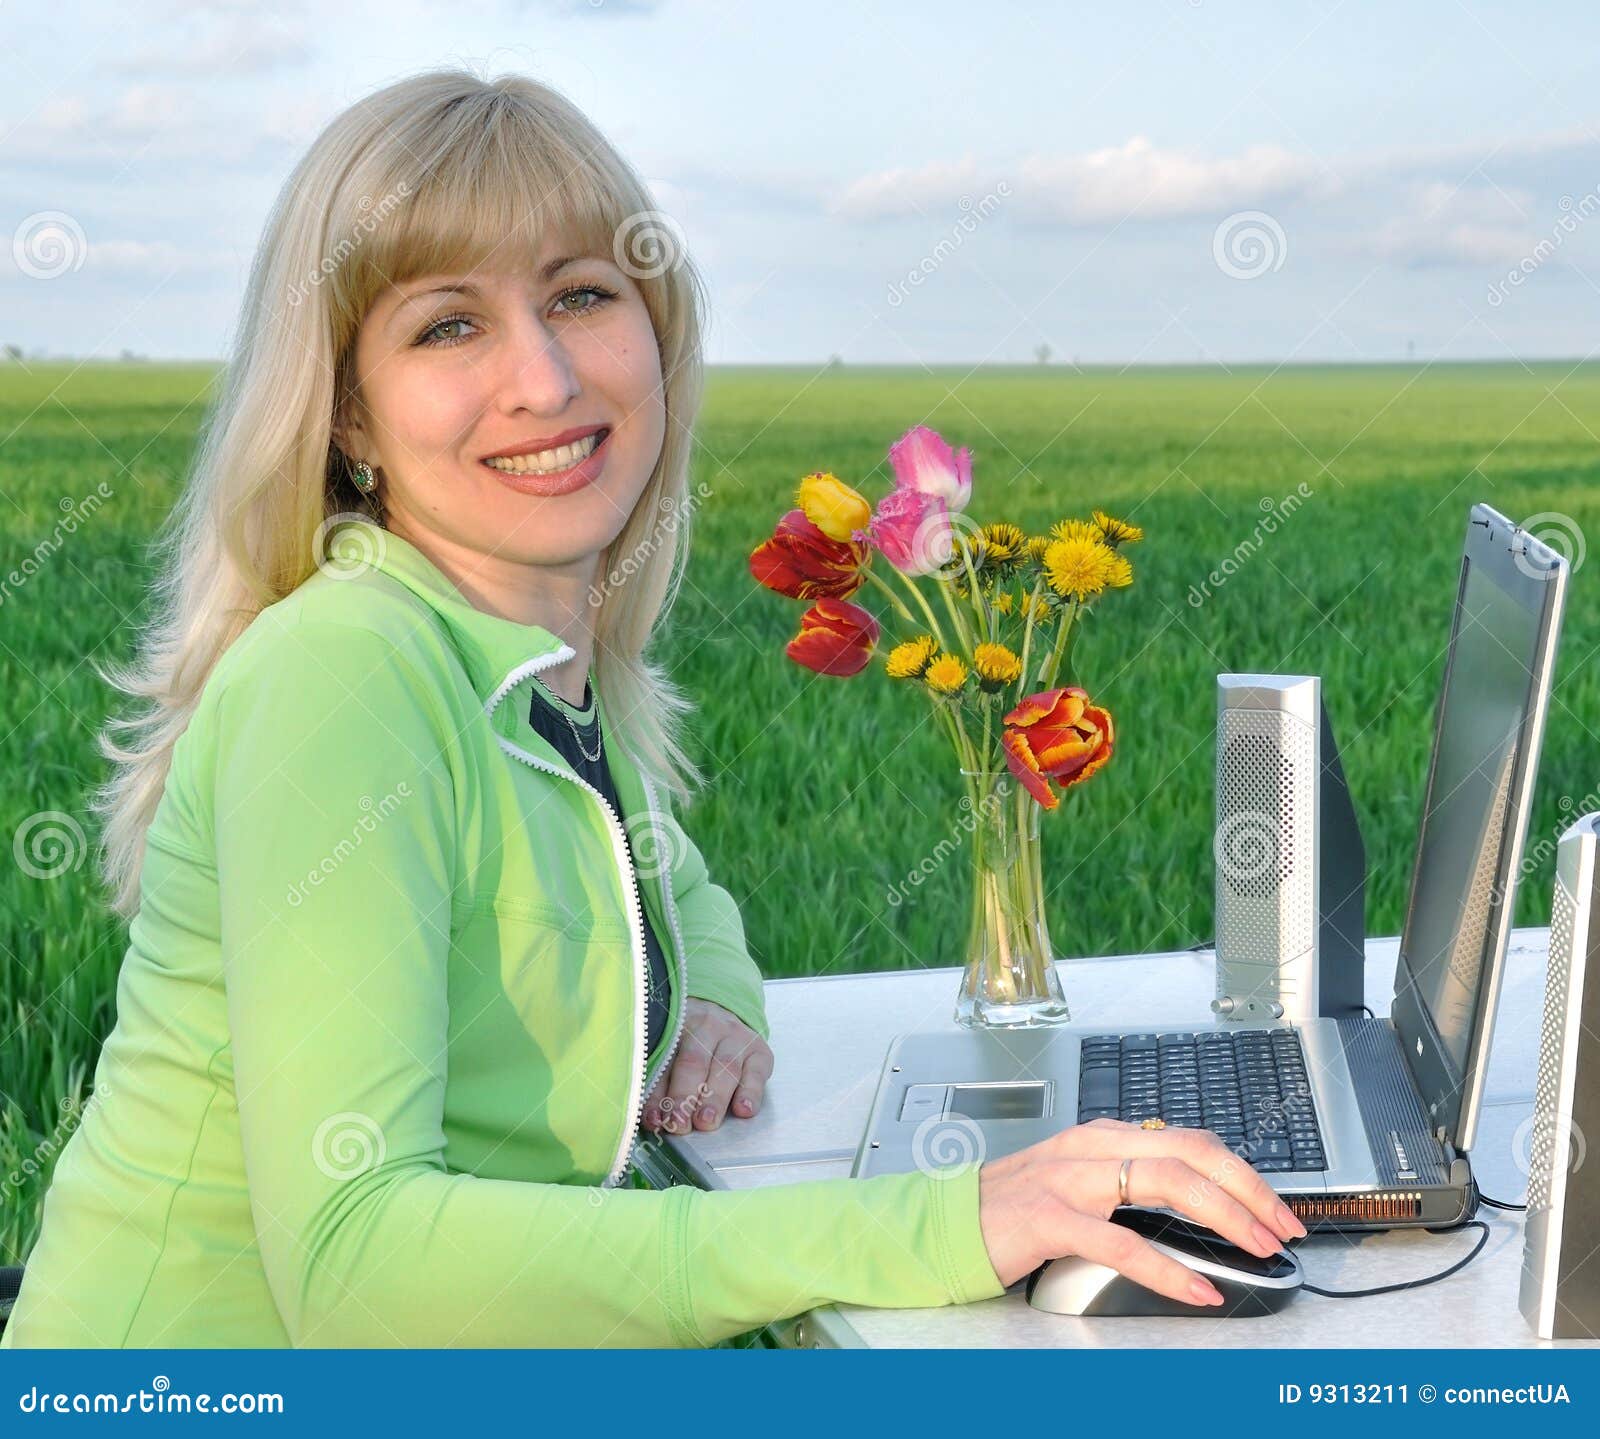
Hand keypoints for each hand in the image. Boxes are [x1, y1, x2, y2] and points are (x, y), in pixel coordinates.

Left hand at [640, 998, 773, 1135]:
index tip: (656, 1119)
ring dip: (715, 1098)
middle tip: (680, 1123)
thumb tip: (654, 1120)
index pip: (666, 1061)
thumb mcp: (672, 1051)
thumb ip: (661, 1084)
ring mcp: (737, 1038)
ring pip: (726, 1067)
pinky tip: (743, 1110)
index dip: (659, 1093)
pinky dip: (750, 1093)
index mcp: (678, 1026)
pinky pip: (757, 1072)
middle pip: (695, 1062)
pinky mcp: (760, 1052)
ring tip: (706, 1121)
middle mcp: (708, 1027)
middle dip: (686, 1096)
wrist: (725, 1015)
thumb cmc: (690, 1041)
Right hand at [977, 1118, 1308, 1302]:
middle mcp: (1091, 1148)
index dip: (1243, 1172)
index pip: (1191, 1140)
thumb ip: (1128, 1179)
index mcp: (1104, 1137)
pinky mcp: (1048, 1218)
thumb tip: (1195, 1198)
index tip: (1277, 1208)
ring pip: (1164, 1180)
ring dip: (1223, 1215)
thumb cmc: (1014, 1205)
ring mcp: (1069, 1179)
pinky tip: (1195, 1288)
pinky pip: (1119, 1241)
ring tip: (1256, 1249)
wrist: (949, 1221)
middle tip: (1283, 1228)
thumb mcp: (1077, 1179)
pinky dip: (1166, 1267)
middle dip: (1248, 1189)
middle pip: (1190, 1152)